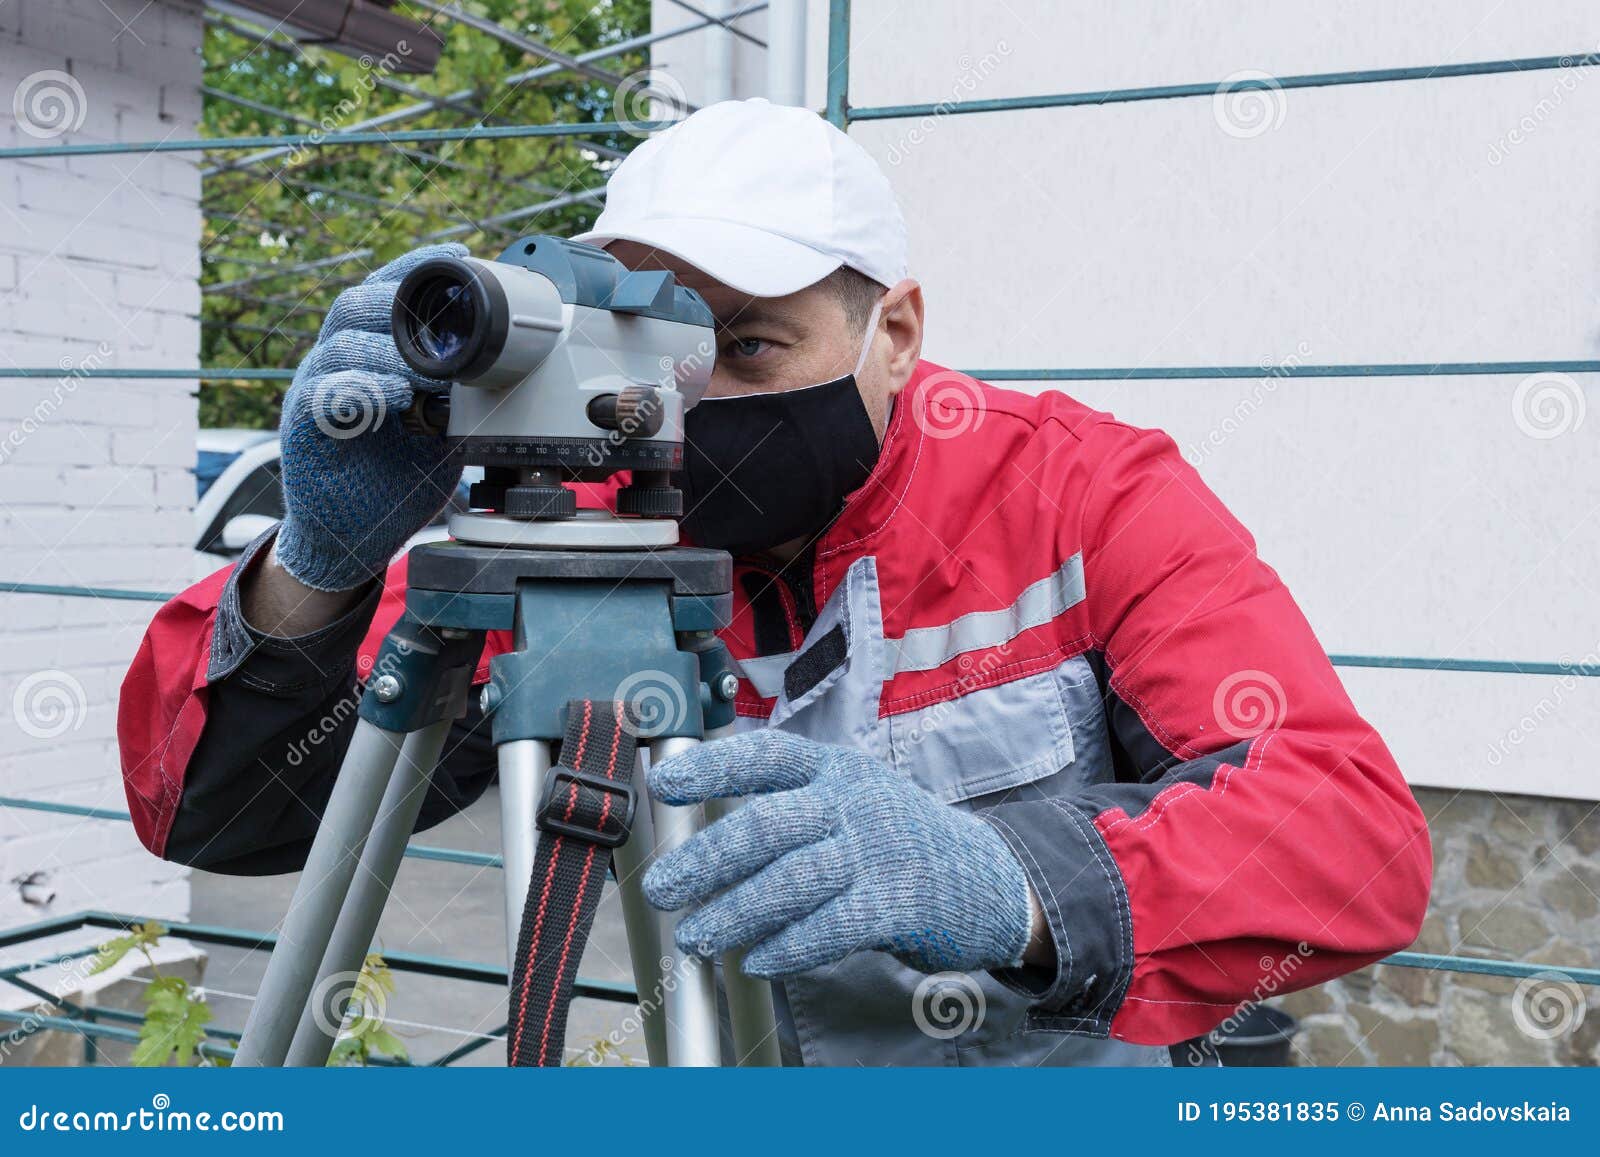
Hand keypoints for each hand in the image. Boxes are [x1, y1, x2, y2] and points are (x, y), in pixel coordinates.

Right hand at [273, 244, 467, 591]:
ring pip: (339, 346)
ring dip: (384, 349)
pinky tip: (392, 396)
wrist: (355, 533)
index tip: (456, 255)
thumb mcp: (444, 427)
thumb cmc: (396, 473)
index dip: (417, 268)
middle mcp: (338, 363)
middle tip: (437, 313)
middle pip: (355, 307)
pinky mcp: (303, 428)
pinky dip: (361, 391)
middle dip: (397, 299)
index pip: (386, 294)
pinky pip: (324, 397)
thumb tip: (512, 369)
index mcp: (371, 353)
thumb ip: (463, 395)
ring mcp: (316, 392)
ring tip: (422, 368)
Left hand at [642, 730, 1033, 978]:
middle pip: (766, 825)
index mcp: (835, 769)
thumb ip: (788, 809)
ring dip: (735, 912)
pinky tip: (757, 961)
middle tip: (661, 888)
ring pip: (792, 880)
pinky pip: (833, 925)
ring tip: (696, 936)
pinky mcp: (900, 903)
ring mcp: (878, 851)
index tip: (662, 787)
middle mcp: (854, 802)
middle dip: (705, 858)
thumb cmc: (897, 842)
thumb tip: (698, 839)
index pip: (765, 756)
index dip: (711, 770)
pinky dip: (790, 946)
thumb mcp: (850, 799)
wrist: (988, 879)